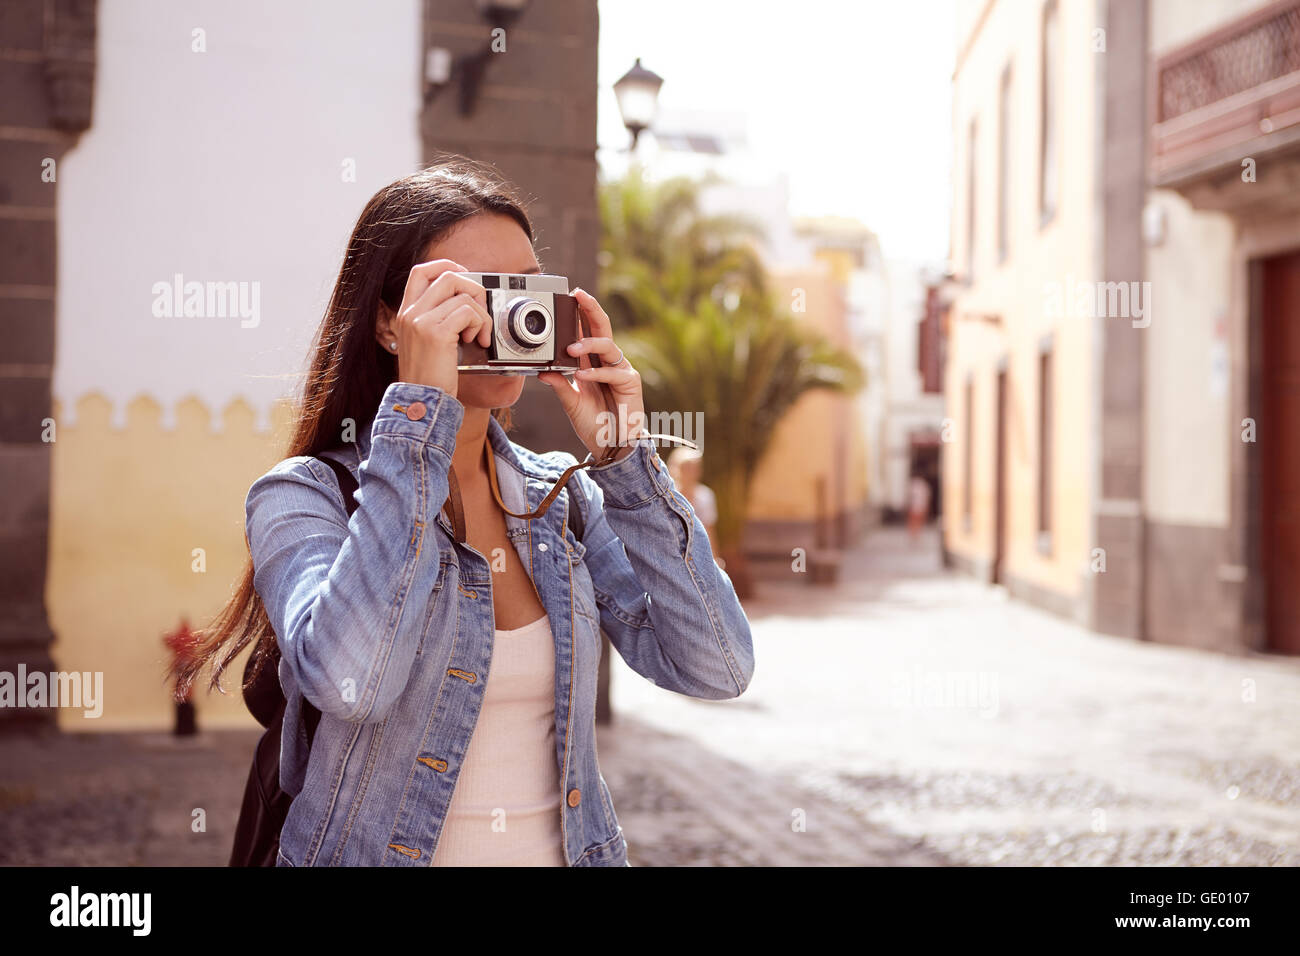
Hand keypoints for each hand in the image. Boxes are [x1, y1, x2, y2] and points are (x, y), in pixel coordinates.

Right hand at [390, 259, 492, 399]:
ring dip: (481, 314)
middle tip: (480, 313)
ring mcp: (421, 321)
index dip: (447, 266)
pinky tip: (477, 342)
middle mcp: (410, 313)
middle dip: (474, 290)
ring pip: (463, 294)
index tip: (465, 277)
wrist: (421, 401)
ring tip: (478, 335)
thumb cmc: (429, 376)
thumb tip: (466, 302)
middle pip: (448, 276)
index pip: (422, 271)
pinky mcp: (435, 333)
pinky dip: (480, 325)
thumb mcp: (426, 342)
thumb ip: (437, 320)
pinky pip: (468, 312)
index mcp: (406, 312)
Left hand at [538, 288, 645, 462]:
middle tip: (578, 295)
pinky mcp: (630, 383)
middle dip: (590, 309)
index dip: (580, 314)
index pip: (587, 332)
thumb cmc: (594, 423)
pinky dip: (596, 373)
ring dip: (589, 343)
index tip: (568, 298)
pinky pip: (612, 372)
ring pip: (608, 345)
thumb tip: (541, 370)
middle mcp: (607, 362)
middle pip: (602, 328)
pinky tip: (583, 374)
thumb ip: (559, 386)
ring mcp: (620, 370)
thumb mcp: (571, 402)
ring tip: (571, 348)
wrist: (611, 446)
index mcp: (592, 363)